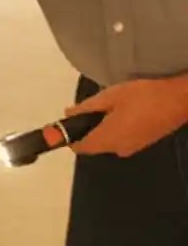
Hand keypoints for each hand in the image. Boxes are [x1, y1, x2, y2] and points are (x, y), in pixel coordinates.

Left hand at [66, 76, 187, 156]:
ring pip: (108, 142)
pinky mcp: (144, 143)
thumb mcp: (110, 96)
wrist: (180, 100)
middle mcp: (118, 149)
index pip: (80, 147)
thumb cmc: (143, 96)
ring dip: (102, 128)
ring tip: (108, 107)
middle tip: (89, 109)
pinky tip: (122, 112)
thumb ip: (86, 108)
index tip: (69, 123)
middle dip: (87, 129)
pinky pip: (121, 139)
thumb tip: (68, 114)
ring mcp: (133, 147)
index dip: (70, 137)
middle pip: (94, 145)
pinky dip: (115, 129)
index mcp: (107, 139)